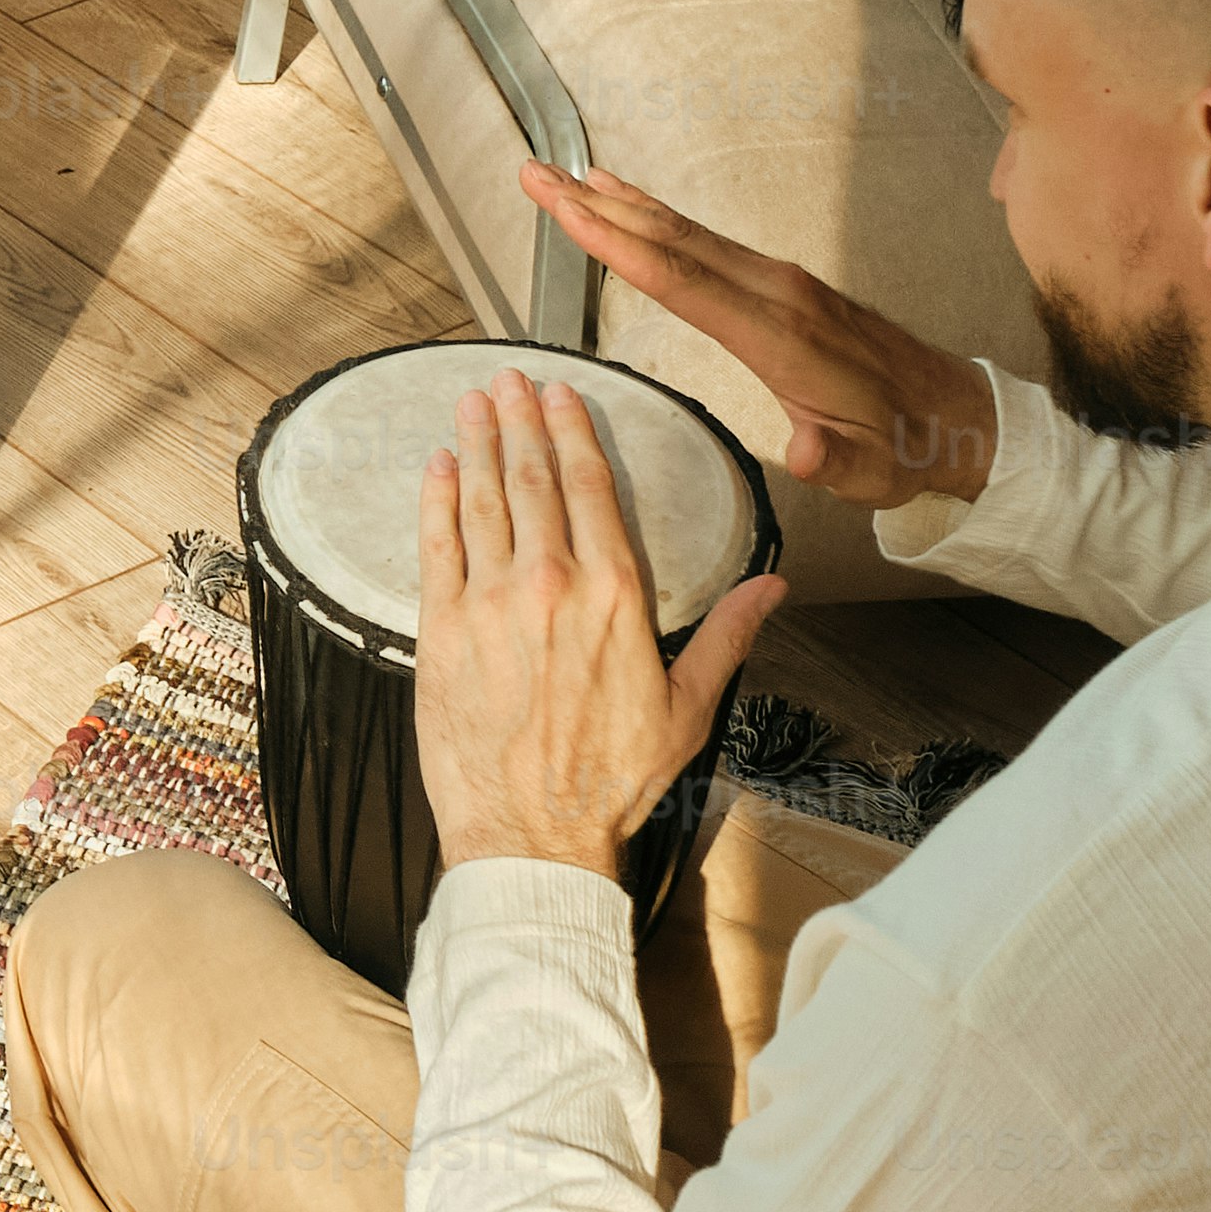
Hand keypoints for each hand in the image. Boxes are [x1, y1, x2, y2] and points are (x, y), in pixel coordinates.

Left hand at [413, 371, 785, 883]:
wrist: (534, 833)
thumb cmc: (613, 778)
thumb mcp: (689, 708)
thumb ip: (727, 635)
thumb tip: (773, 586)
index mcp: (615, 595)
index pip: (590, 489)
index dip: (572, 433)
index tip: (560, 394)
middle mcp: (551, 585)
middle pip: (532, 481)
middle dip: (520, 421)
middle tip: (508, 378)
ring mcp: (490, 603)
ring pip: (482, 502)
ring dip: (478, 444)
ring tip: (473, 403)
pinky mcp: (441, 630)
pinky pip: (437, 546)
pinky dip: (437, 499)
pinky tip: (439, 466)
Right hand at [523, 158, 993, 515]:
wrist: (955, 417)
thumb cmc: (902, 448)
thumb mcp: (869, 471)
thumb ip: (831, 461)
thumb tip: (803, 455)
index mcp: (781, 335)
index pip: (683, 281)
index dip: (620, 245)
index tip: (568, 212)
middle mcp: (777, 292)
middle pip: (672, 239)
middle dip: (597, 206)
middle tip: (536, 175)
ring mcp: (782, 281)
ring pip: (686, 232)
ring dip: (620, 203)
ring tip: (563, 177)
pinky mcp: (784, 284)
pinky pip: (706, 241)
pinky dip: (659, 218)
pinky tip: (631, 206)